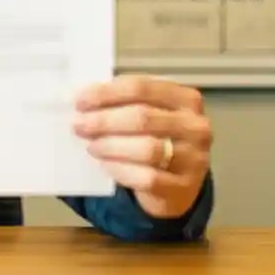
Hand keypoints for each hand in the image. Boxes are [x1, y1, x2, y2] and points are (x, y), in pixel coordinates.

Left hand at [73, 74, 211, 218]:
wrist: (180, 183)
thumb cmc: (158, 139)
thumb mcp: (150, 113)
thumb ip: (124, 103)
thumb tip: (84, 99)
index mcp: (185, 99)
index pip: (141, 88)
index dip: (107, 93)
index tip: (80, 101)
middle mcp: (195, 126)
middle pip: (142, 117)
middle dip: (104, 121)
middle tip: (79, 125)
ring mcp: (194, 158)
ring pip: (147, 148)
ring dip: (111, 146)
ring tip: (91, 146)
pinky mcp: (184, 186)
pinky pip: (147, 177)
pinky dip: (121, 169)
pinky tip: (105, 165)